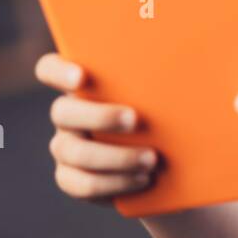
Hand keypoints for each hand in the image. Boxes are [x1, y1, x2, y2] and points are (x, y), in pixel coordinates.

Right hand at [35, 52, 159, 204]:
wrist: (168, 160)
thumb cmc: (167, 111)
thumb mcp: (167, 89)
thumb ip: (164, 71)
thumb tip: (187, 53)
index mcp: (82, 84)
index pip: (50, 69)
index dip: (58, 72)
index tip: (81, 77)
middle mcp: (68, 114)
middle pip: (63, 112)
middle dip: (99, 116)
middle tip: (134, 119)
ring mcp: (66, 147)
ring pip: (74, 151)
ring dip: (114, 156)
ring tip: (151, 159)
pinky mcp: (72, 178)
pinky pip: (81, 184)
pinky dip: (114, 183)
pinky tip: (142, 179)